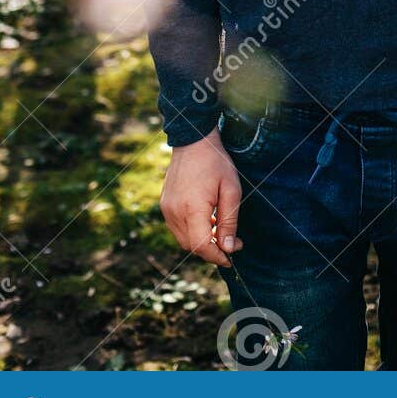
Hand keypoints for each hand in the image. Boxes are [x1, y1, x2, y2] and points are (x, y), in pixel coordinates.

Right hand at [159, 126, 244, 266]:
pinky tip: (207, 219)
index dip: (217, 257)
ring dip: (201, 241)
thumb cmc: (215, 162)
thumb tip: (229, 248)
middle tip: (232, 243)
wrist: (193, 139)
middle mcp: (174, 212)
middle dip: (212, 250)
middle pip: (192, 246)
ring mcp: (166, 209)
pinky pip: (177, 228)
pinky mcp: (164, 204)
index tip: (231, 258)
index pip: (202, 246)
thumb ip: (229, 220)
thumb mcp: (231, 189)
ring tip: (220, 227)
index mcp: (191, 208)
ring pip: (184, 239)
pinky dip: (192, 230)